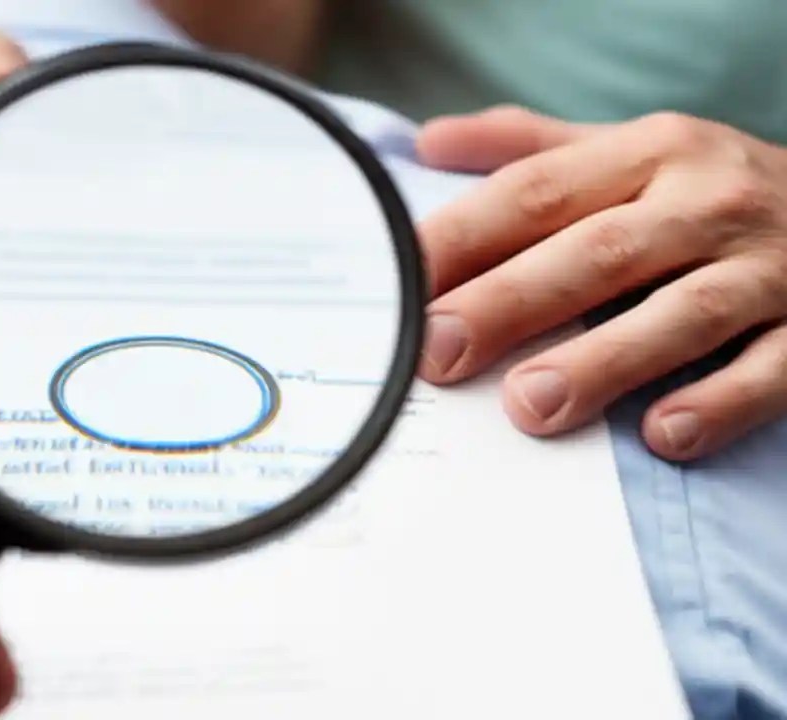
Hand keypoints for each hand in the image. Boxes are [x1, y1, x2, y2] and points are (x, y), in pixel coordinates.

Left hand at [414, 106, 786, 461]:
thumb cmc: (707, 188)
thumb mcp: (630, 150)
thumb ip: (532, 150)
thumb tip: (427, 142)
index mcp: (647, 154)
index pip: (535, 192)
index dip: (462, 237)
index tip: (397, 282)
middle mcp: (705, 201)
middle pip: (596, 252)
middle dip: (511, 302)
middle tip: (438, 350)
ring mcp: (767, 267)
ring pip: (681, 314)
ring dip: (603, 361)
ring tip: (532, 405)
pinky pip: (772, 370)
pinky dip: (719, 402)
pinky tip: (664, 436)